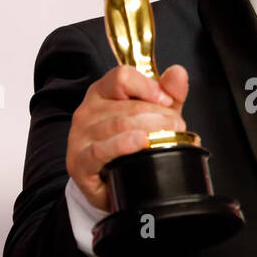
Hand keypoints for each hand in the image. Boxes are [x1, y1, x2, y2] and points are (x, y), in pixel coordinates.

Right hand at [67, 64, 188, 212]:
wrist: (113, 184)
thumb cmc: (131, 145)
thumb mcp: (154, 116)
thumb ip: (168, 94)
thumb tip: (178, 73)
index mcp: (102, 92)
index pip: (121, 77)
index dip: (148, 87)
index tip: (167, 101)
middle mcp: (87, 111)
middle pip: (126, 105)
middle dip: (158, 115)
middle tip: (177, 126)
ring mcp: (80, 136)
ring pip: (118, 125)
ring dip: (150, 130)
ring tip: (169, 137)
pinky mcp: (79, 162)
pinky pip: (101, 150)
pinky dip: (123, 145)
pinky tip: (140, 142)